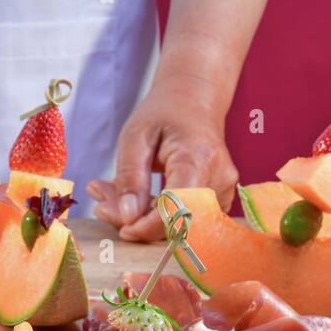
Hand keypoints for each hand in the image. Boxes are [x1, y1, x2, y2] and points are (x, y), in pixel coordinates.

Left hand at [90, 81, 237, 241]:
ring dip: (146, 222)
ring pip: (181, 226)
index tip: (122, 228)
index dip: (148, 227)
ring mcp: (224, 191)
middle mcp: (219, 178)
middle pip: (179, 222)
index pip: (177, 208)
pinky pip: (187, 221)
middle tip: (106, 207)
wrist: (195, 102)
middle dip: (141, 225)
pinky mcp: (220, 201)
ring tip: (118, 199)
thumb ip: (130, 178)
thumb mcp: (135, 137)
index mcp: (198, 157)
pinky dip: (158, 219)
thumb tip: (128, 217)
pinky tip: (140, 201)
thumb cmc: (163, 114)